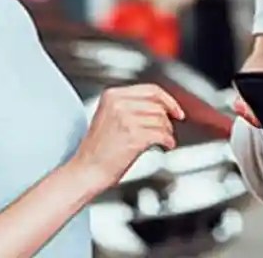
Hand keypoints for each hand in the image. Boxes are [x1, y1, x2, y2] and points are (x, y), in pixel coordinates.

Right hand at [70, 84, 184, 189]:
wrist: (86, 171)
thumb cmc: (98, 150)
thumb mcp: (110, 117)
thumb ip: (131, 107)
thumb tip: (162, 106)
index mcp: (112, 95)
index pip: (150, 89)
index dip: (168, 100)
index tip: (176, 110)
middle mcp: (119, 104)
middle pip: (158, 105)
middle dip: (168, 118)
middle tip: (169, 128)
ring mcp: (126, 119)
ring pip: (162, 119)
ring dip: (167, 131)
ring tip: (164, 140)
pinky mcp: (134, 136)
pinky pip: (162, 134)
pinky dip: (168, 141)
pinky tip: (166, 146)